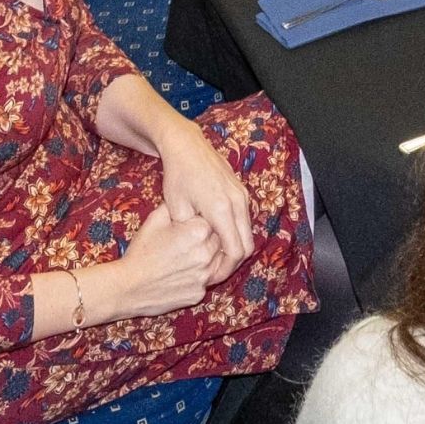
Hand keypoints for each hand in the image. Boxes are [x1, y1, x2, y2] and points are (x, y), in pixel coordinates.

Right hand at [102, 208, 221, 320]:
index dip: (201, 222)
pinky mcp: (198, 294)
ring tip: (184, 258)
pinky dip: (197, 277)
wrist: (127, 287)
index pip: (213, 220)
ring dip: (206, 259)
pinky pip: (204, 281)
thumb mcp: (154, 220)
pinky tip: (181, 274)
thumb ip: (175, 206)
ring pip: (215, 262)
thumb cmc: (141, 252)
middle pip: (218, 241)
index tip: (189, 226)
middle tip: (186, 243)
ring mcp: (204, 276)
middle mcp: (207, 254)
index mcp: (199, 231)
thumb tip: (186, 198)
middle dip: (207, 240)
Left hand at [155, 120, 255, 279]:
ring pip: (248, 232)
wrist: (187, 146)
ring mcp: (242, 196)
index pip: (235, 251)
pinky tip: (216, 236)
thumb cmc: (177, 177)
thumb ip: (190, 234)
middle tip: (213, 271)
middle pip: (247, 245)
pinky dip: (235, 233)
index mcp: (222, 210)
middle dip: (232, 263)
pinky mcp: (241, 191)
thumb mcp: (176, 210)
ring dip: (235, 247)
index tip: (210, 278)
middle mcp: (238, 203)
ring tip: (214, 255)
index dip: (225, 270)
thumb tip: (200, 252)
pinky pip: (245, 220)